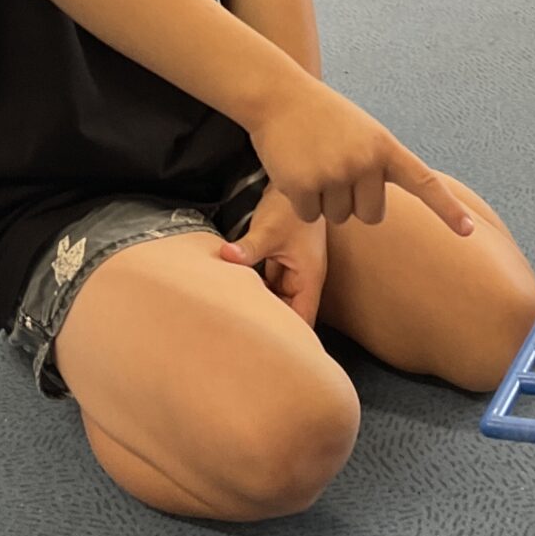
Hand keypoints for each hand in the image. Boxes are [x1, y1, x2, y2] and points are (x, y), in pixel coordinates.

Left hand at [220, 188, 327, 326]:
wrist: (291, 185)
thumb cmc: (289, 208)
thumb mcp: (268, 230)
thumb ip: (249, 248)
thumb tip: (225, 256)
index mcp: (309, 279)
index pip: (304, 319)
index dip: (290, 337)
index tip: (268, 350)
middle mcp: (303, 280)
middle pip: (289, 313)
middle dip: (269, 323)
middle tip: (241, 336)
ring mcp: (291, 272)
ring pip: (276, 300)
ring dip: (259, 305)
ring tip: (236, 318)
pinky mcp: (279, 263)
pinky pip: (268, 285)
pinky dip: (254, 289)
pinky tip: (236, 292)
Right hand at [247, 73, 473, 234]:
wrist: (278, 96)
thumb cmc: (323, 117)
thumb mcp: (362, 132)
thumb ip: (379, 163)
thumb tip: (378, 210)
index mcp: (385, 147)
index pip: (424, 182)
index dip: (446, 209)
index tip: (467, 230)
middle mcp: (365, 162)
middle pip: (371, 216)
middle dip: (354, 203)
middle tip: (335, 170)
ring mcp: (335, 174)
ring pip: (340, 218)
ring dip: (325, 200)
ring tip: (313, 163)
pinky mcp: (304, 187)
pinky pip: (311, 216)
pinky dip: (302, 202)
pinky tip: (295, 172)